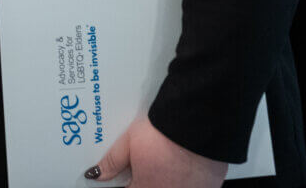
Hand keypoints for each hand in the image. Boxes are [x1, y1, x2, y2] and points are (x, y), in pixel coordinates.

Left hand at [88, 115, 226, 187]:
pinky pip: (192, 187)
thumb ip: (112, 162)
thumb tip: (96, 174)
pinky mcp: (209, 187)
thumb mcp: (129, 142)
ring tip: (168, 161)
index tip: (129, 175)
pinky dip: (187, 180)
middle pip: (152, 187)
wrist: (196, 124)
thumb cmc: (163, 132)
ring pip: (172, 187)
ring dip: (167, 179)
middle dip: (148, 179)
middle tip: (151, 163)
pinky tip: (185, 164)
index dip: (129, 182)